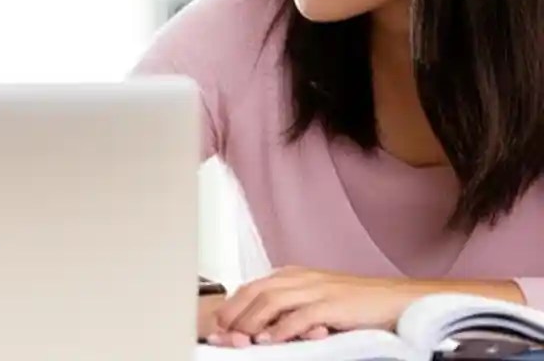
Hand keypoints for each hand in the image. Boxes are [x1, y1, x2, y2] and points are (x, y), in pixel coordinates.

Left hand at [206, 267, 419, 346]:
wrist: (398, 300)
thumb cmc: (359, 304)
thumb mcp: (316, 301)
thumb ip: (289, 310)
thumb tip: (260, 328)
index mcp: (295, 276)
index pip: (253, 286)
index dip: (232, 306)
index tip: (218, 325)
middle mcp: (302, 278)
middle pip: (256, 290)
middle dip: (233, 312)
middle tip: (219, 333)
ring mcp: (318, 289)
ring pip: (272, 300)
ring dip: (251, 321)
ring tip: (239, 338)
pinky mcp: (333, 304)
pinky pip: (301, 315)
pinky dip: (282, 329)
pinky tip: (270, 340)